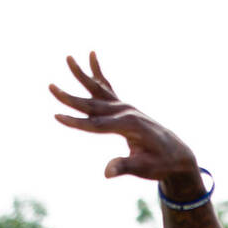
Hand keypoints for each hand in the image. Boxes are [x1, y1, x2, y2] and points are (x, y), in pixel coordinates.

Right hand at [50, 53, 198, 185]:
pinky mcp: (126, 108)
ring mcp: (126, 107)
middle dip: (70, 98)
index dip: (76, 122)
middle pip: (92, 105)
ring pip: (98, 91)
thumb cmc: (161, 164)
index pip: (96, 125)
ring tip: (68, 58)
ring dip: (82, 75)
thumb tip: (106, 172)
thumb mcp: (144, 168)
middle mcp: (126, 111)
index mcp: (128, 125)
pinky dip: (99, 73)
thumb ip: (124, 167)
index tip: (57, 116)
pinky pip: (109, 88)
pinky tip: (92, 55)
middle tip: (51, 87)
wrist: (177, 154)